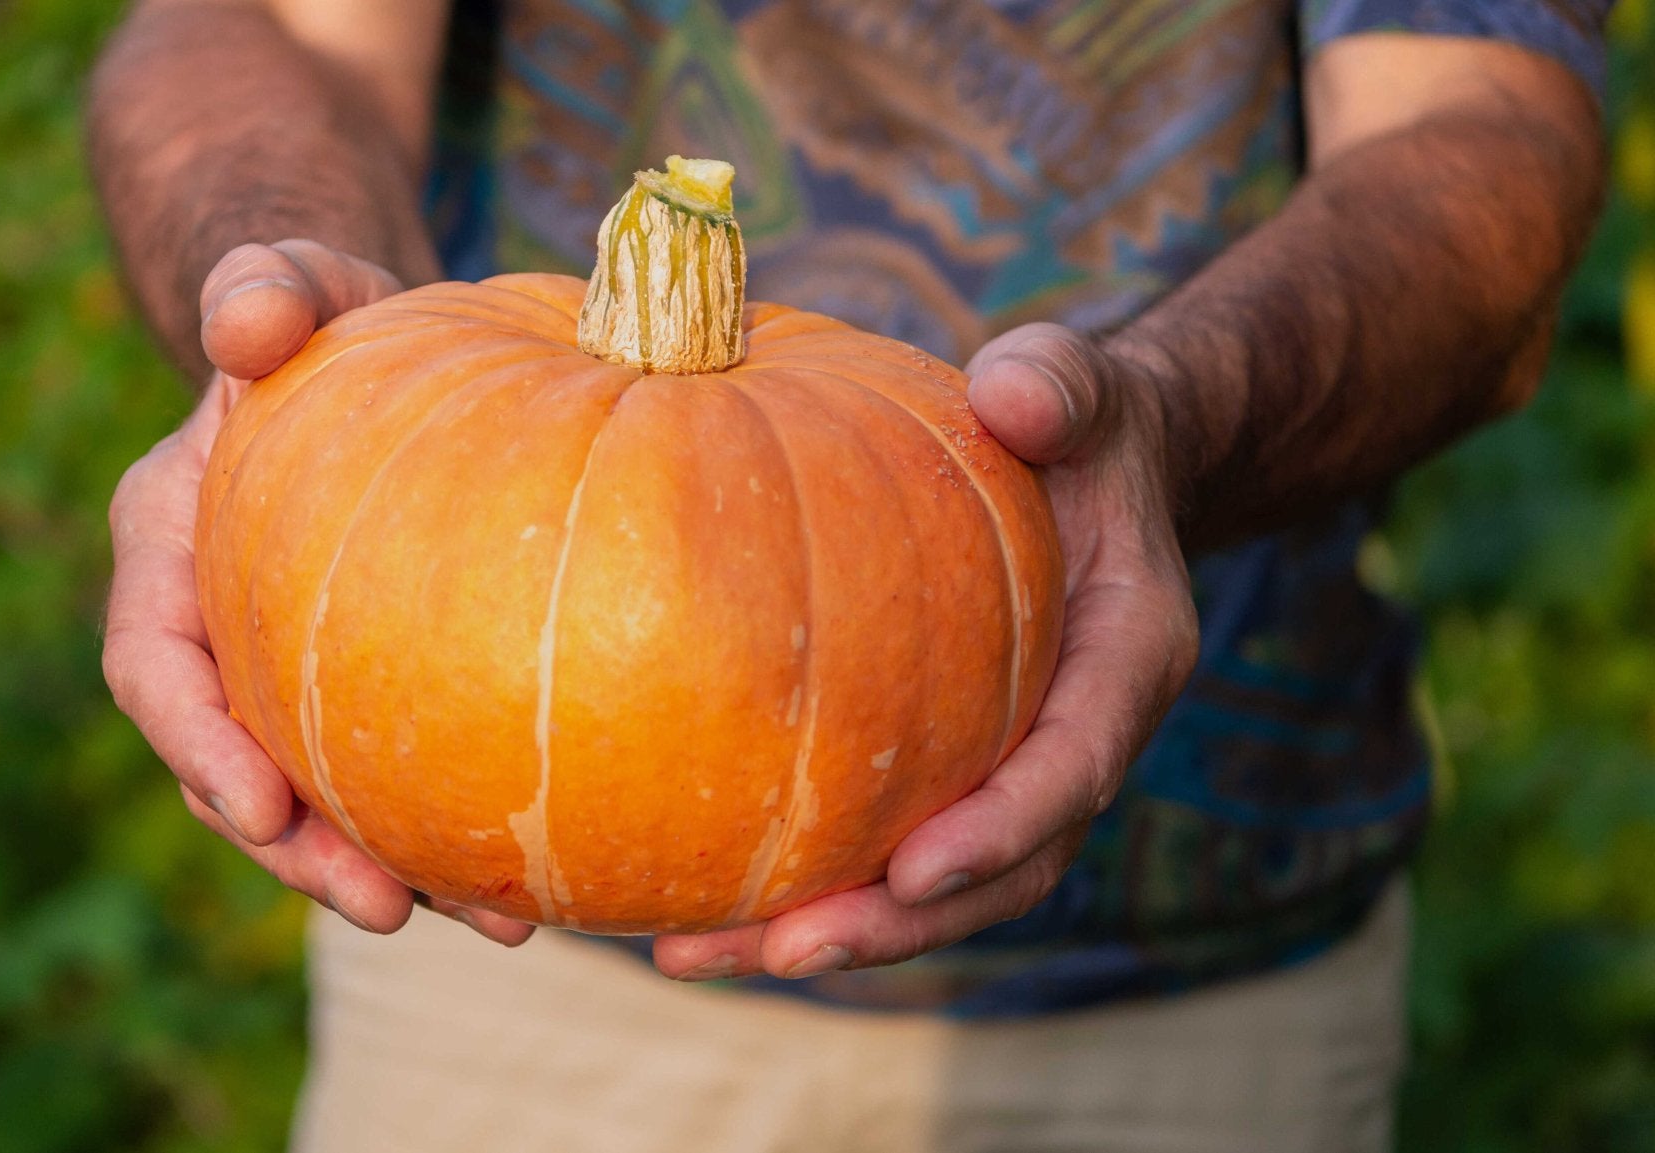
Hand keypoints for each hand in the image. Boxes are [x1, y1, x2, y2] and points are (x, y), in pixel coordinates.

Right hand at [103, 240, 536, 945]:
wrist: (378, 359)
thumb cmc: (325, 320)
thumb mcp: (294, 283)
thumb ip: (261, 285)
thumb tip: (244, 320)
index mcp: (170, 552)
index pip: (154, 664)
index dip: (194, 744)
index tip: (257, 806)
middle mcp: (221, 636)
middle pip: (233, 772)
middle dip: (299, 851)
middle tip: (381, 906)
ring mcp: (295, 680)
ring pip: (322, 804)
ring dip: (394, 872)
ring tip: (493, 920)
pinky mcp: (375, 696)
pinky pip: (402, 781)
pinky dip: (454, 836)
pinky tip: (539, 878)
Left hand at [652, 322, 1198, 980]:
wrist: (1082, 469)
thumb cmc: (1072, 425)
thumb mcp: (1076, 390)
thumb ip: (1062, 385)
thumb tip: (1013, 389)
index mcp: (1124, 663)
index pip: (1074, 768)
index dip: (1002, 829)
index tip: (914, 870)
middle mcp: (1073, 742)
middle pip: (995, 872)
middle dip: (895, 924)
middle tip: (783, 953)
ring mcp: (1006, 771)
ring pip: (929, 888)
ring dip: (824, 934)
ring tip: (693, 956)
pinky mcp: (943, 772)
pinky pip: (876, 844)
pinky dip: (796, 882)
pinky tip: (682, 895)